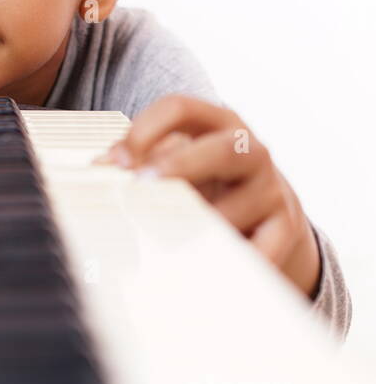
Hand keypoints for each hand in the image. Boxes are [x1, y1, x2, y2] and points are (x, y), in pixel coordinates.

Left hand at [95, 95, 322, 300]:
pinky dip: (229, 264)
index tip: (117, 160)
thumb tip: (99, 169)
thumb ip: (143, 161)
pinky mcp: (284, 229)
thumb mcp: (181, 165)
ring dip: (196, 228)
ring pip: (234, 209)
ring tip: (160, 245)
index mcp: (218, 125)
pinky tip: (200, 275)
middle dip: (181, 167)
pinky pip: (259, 250)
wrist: (274, 220)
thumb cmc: (210, 186)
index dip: (147, 128)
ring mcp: (271, 190)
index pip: (181, 108)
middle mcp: (251, 152)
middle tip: (143, 187)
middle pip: (223, 150)